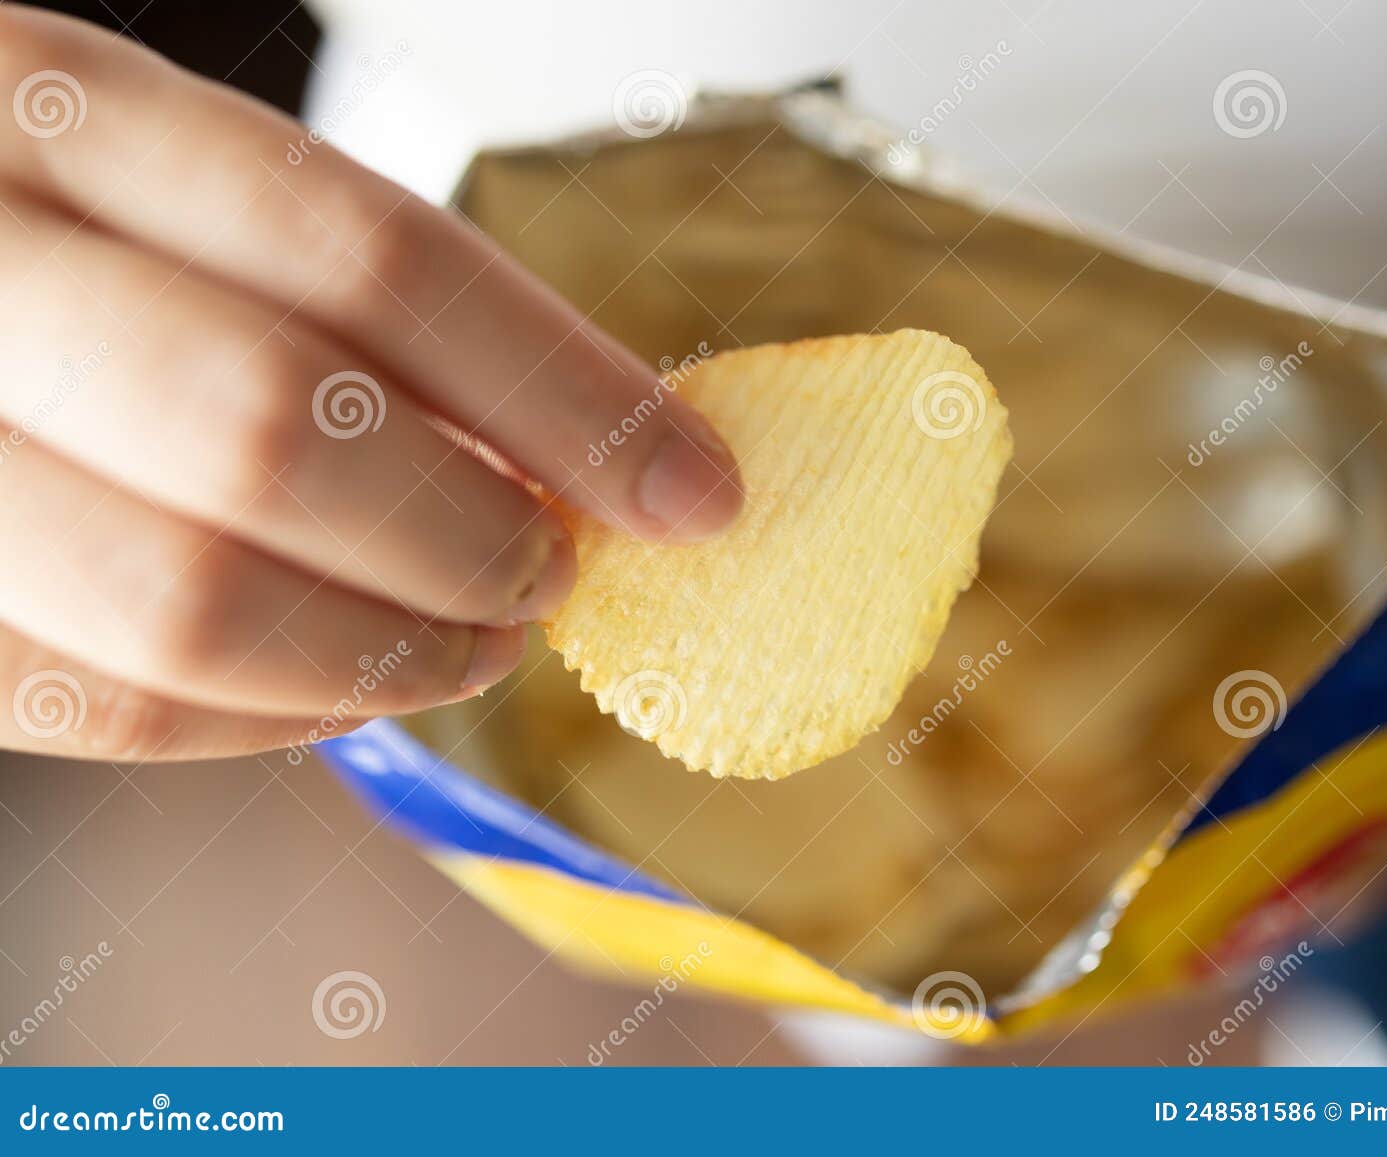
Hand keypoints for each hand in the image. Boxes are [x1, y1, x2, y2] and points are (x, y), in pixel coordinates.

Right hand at [0, 8, 741, 761]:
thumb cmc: (57, 244)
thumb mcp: (181, 195)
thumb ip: (356, 307)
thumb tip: (582, 455)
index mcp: (66, 114)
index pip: (372, 258)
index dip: (563, 395)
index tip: (691, 488)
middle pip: (278, 432)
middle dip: (470, 534)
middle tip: (550, 571)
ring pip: (189, 603)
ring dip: (386, 653)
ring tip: (472, 642)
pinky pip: (105, 708)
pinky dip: (270, 719)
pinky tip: (346, 690)